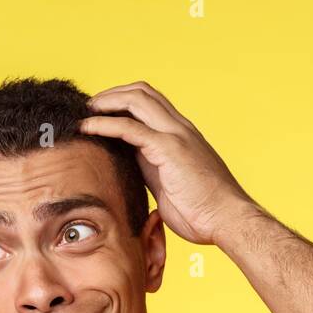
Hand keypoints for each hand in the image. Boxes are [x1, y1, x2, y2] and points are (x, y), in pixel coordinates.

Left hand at [79, 81, 262, 246]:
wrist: (226, 221)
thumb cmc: (202, 212)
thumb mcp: (168, 184)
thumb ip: (151, 170)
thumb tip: (129, 169)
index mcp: (181, 135)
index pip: (151, 103)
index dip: (124, 101)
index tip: (100, 113)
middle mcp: (180, 128)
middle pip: (142, 92)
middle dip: (112, 94)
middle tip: (89, 108)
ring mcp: (176, 136)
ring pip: (136, 99)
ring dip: (106, 102)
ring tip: (85, 112)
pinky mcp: (169, 149)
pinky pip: (130, 128)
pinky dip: (105, 124)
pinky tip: (88, 128)